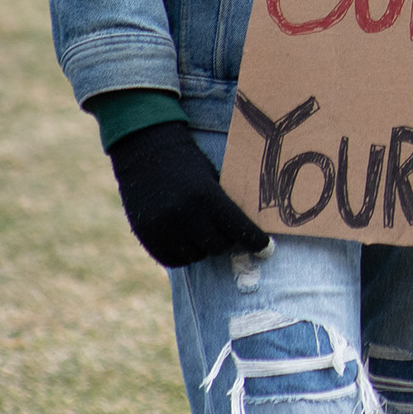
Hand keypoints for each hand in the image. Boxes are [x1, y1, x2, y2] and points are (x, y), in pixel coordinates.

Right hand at [107, 121, 272, 266]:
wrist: (146, 153)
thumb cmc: (187, 164)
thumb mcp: (213, 178)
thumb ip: (226, 204)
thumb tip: (249, 233)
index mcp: (207, 196)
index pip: (240, 229)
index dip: (256, 242)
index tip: (266, 250)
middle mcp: (185, 215)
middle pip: (219, 246)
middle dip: (226, 241)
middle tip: (224, 231)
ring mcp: (163, 228)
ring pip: (197, 255)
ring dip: (203, 248)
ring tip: (199, 230)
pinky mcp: (146, 236)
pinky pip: (173, 260)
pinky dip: (184, 254)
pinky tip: (185, 240)